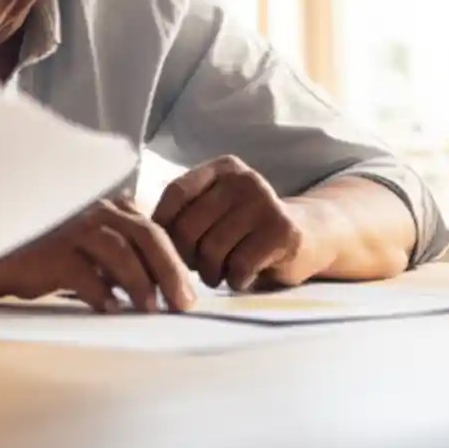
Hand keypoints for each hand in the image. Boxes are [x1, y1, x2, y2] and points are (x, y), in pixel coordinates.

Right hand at [0, 197, 194, 312]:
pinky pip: (85, 273)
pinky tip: (110, 310)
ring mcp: (70, 227)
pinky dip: (102, 294)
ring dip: (141, 282)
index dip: (175, 259)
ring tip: (151, 309)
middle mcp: (91, 209)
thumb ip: (120, 253)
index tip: (186, 291)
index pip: (152, 227)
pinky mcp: (50, 251)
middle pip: (145, 234)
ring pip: (119, 250)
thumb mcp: (88, 249)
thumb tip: (161, 285)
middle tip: (184, 303)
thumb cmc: (44, 255)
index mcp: (105, 206)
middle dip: (170, 271)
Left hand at [153, 155, 316, 291]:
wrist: (310, 235)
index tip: (164, 245)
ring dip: (210, 273)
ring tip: (217, 274)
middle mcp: (244, 179)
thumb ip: (186, 211)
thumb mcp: (216, 208)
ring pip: (212, 250)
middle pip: (189, 226)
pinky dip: (234, 280)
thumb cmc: (246, 228)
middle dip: (186, 257)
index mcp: (222, 168)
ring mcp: (265, 202)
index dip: (163, 225)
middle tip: (195, 267)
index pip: (175, 193)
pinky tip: (241, 277)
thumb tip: (138, 232)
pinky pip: (239, 266)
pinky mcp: (282, 231)